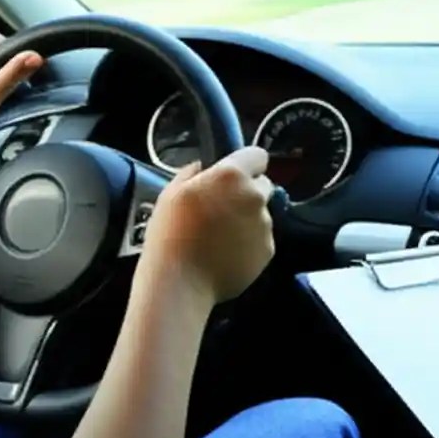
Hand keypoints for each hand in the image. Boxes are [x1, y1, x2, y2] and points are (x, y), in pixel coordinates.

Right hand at [137, 147, 274, 306]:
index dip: (246, 164)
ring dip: (246, 220)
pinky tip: (225, 253)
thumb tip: (203, 169)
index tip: (234, 175)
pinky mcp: (268, 251)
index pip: (257, 155)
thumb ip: (193, 172)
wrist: (180, 281)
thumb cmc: (171, 234)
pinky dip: (248, 243)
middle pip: (262, 186)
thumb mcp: (171, 192)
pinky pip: (261, 239)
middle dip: (247, 193)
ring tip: (219, 236)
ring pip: (261, 214)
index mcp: (232, 175)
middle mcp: (255, 197)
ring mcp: (265, 226)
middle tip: (222, 208)